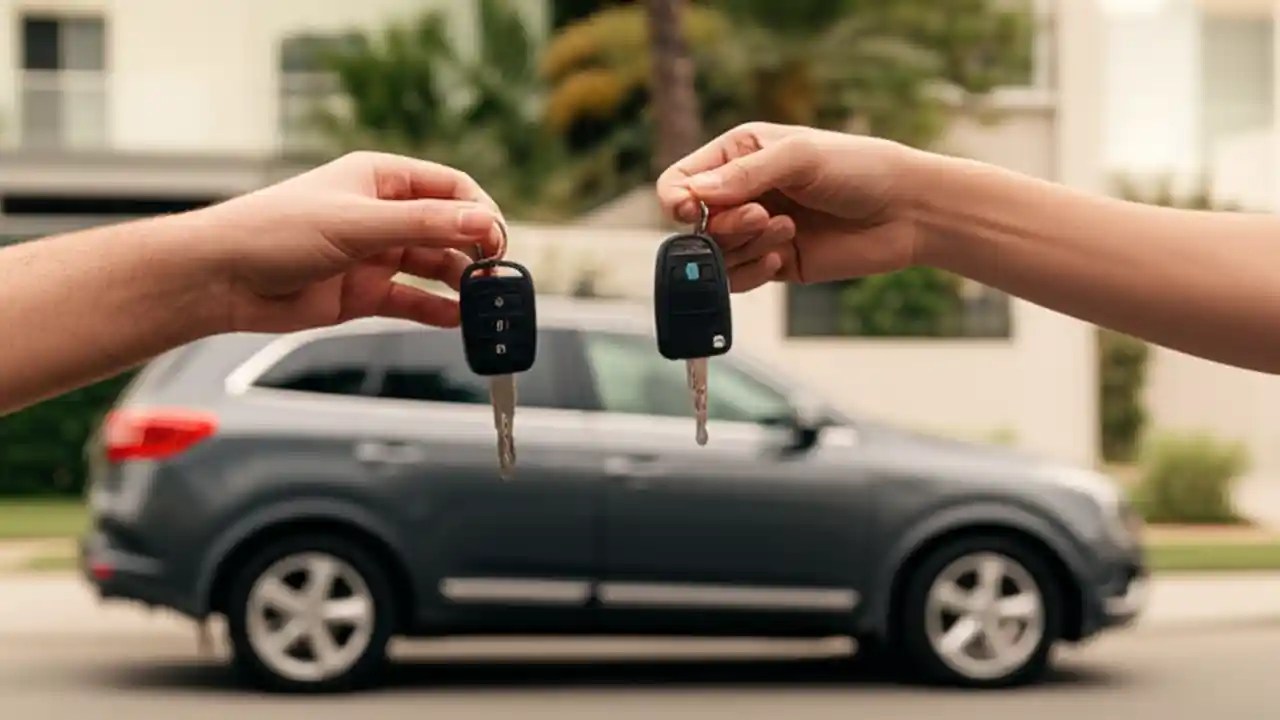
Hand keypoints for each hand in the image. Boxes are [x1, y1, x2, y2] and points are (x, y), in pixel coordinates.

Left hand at [197, 151, 506, 332]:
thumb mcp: (357, 223)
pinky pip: (412, 300)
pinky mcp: (363, 292)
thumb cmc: (274, 232)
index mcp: (381, 179)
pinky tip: (458, 321)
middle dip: (475, 251)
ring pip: (434, 267)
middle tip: (496, 277)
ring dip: (460, 284)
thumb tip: (482, 222)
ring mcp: (374, 255)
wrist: (222, 279)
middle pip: (448, 229)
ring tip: (483, 304)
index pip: (450, 188)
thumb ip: (424, 226)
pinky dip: (437, 310)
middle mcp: (382, 214)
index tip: (497, 240)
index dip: (479, 212)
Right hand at [655, 122, 918, 291]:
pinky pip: (738, 279)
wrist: (908, 212)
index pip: (681, 180)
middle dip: (722, 225)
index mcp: (739, 154)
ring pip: (713, 254)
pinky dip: (750, 274)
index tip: (689, 211)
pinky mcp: (774, 263)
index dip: (677, 199)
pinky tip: (780, 258)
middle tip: (762, 217)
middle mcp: (742, 192)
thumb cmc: (860, 168)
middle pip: (692, 224)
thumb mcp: (800, 158)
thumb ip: (744, 175)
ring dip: (742, 248)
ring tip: (785, 232)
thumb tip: (692, 195)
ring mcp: (756, 230)